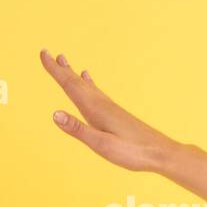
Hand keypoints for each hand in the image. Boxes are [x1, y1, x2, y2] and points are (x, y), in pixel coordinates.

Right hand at [39, 49, 179, 171]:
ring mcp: (111, 109)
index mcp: (96, 110)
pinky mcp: (118, 114)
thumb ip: (78, 130)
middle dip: (61, 68)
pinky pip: (98, 94)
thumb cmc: (134, 153)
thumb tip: (54, 114)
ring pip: (87, 86)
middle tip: (47, 53)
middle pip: (77, 82)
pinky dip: (90, 84)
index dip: (55, 70)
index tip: (43, 53)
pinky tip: (90, 82)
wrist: (162, 154)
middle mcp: (103, 104)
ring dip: (73, 74)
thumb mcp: (102, 145)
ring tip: (65, 62)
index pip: (70, 85)